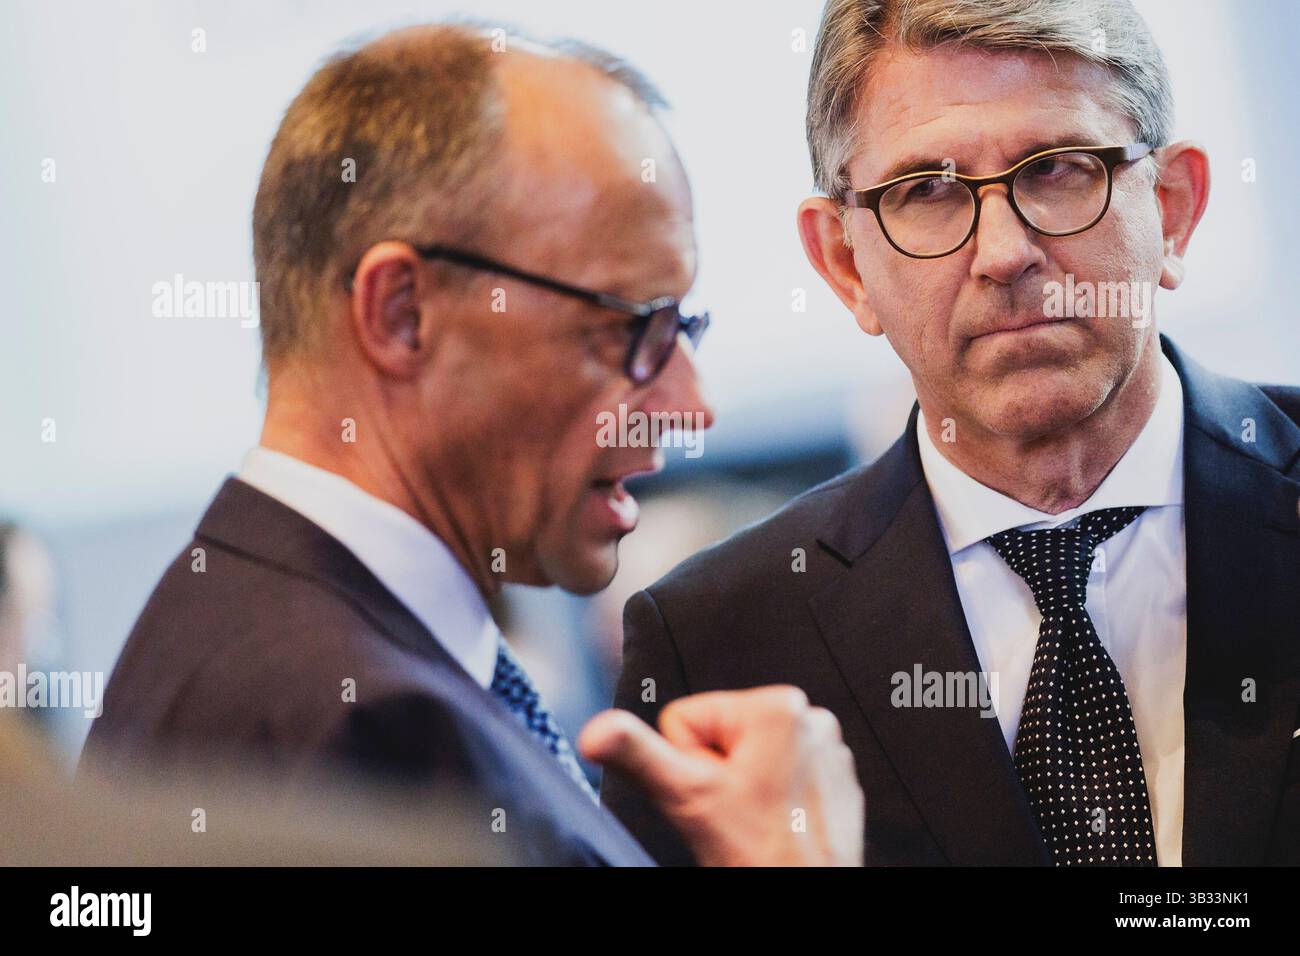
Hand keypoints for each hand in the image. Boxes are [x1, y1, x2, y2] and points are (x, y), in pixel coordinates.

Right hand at [579, 685, 862, 865]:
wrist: (803, 897)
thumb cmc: (761, 855)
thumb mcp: (686, 796)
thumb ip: (636, 754)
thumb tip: (596, 730)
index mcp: (778, 706)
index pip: (687, 717)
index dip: (687, 762)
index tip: (712, 792)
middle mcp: (809, 718)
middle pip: (718, 734)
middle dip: (715, 774)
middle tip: (731, 810)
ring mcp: (825, 751)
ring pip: (745, 756)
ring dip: (741, 787)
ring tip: (753, 819)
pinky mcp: (832, 779)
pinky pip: (777, 775)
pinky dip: (769, 799)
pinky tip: (773, 823)